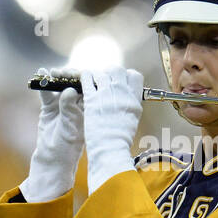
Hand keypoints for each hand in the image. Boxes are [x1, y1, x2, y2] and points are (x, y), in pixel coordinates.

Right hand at [18, 66, 84, 202]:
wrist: (53, 159)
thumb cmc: (68, 147)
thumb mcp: (71, 128)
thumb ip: (69, 110)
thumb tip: (69, 91)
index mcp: (90, 109)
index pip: (91, 88)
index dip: (85, 79)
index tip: (79, 73)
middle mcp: (78, 104)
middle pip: (76, 83)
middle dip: (69, 75)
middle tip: (62, 72)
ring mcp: (63, 104)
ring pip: (61, 86)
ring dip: (56, 77)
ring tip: (51, 72)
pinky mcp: (50, 106)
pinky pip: (47, 92)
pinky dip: (44, 84)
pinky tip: (40, 74)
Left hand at [80, 66, 142, 193]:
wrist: (109, 148)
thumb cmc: (120, 139)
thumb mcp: (132, 119)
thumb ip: (130, 105)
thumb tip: (127, 97)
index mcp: (134, 99)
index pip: (135, 76)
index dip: (126, 76)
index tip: (120, 81)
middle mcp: (122, 93)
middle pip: (117, 70)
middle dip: (110, 72)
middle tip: (104, 79)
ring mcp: (106, 95)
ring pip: (101, 72)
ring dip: (95, 74)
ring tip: (91, 80)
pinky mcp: (91, 99)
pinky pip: (87, 79)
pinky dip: (84, 77)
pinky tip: (83, 80)